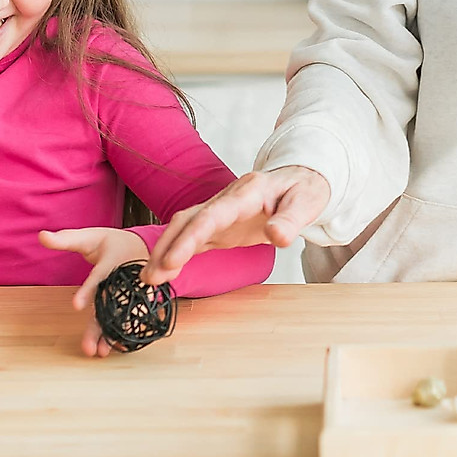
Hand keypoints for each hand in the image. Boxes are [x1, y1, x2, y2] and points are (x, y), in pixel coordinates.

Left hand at [38, 227, 151, 357]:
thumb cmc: (110, 243)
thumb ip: (65, 239)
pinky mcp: (141, 300)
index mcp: (112, 261)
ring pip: (123, 315)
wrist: (142, 245)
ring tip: (101, 352)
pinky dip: (124, 332)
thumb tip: (41, 236)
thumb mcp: (88, 237)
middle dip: (99, 326)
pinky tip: (115, 346)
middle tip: (87, 347)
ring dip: (112, 334)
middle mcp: (126, 277)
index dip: (87, 291)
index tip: (76, 306)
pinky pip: (133, 318)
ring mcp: (136, 291)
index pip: (98, 277)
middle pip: (111, 304)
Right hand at [141, 166, 330, 286]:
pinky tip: (164, 271)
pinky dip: (177, 252)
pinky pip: (194, 237)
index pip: (212, 215)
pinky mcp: (221, 224)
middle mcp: (228, 199)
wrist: (302, 178)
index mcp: (247, 192)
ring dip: (166, 250)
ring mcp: (222, 211)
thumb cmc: (304, 189)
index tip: (172, 260)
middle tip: (149, 276)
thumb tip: (277, 237)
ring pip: (186, 227)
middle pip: (189, 220)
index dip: (190, 238)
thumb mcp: (307, 202)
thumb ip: (291, 220)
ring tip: (149, 278)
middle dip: (166, 246)